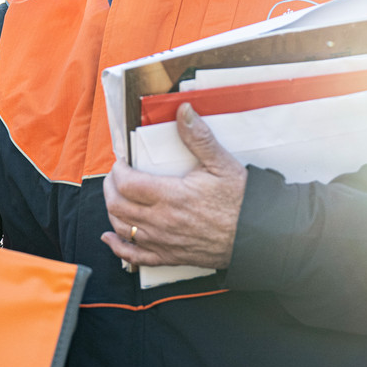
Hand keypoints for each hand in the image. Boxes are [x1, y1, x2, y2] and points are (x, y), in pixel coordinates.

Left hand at [101, 104, 246, 268]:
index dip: (117, 170)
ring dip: (113, 211)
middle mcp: (162, 221)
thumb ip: (198, 137)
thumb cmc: (241, 201)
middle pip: (118, 205)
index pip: (127, 183)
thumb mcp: (221, 164)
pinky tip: (111, 237)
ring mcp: (164, 241)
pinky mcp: (170, 256)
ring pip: (122, 228)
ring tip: (115, 196)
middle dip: (110, 187)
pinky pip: (136, 256)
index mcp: (171, 196)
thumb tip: (183, 110)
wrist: (257, 235)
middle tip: (115, 176)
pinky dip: (118, 247)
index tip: (121, 162)